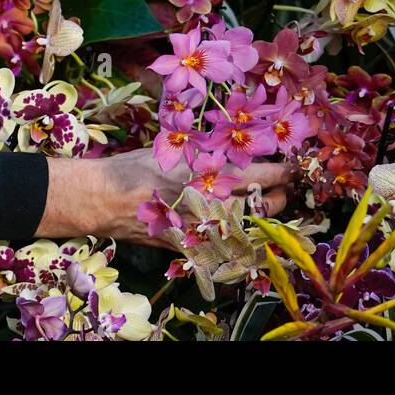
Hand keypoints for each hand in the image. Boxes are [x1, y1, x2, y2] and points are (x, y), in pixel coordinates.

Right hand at [36, 150, 292, 249]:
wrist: (102, 198)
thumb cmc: (137, 166)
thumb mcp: (176, 148)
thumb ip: (208, 150)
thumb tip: (240, 146)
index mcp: (211, 174)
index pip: (264, 174)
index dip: (284, 171)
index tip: (292, 166)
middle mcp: (211, 204)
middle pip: (264, 205)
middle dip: (280, 196)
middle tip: (283, 186)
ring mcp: (202, 229)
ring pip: (249, 228)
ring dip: (261, 217)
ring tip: (264, 205)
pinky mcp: (189, 247)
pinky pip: (224, 249)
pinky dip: (237, 241)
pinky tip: (240, 231)